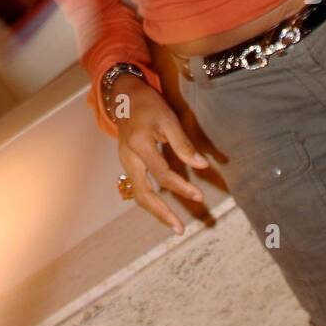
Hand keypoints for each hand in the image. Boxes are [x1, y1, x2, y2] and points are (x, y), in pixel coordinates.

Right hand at [112, 77, 209, 233]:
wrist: (123, 96)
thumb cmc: (148, 105)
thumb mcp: (168, 118)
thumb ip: (183, 144)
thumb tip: (202, 166)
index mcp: (139, 145)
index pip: (162, 174)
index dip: (182, 187)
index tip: (200, 196)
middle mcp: (129, 158)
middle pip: (143, 193)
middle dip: (161, 213)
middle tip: (180, 229)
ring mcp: (125, 162)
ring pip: (138, 194)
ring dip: (155, 211)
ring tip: (173, 224)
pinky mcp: (126, 164)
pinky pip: (137, 187)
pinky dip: (150, 200)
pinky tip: (162, 208)